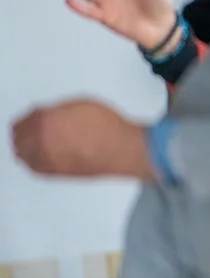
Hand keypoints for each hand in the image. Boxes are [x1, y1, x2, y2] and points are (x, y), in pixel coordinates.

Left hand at [11, 100, 154, 179]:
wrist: (123, 149)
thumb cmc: (109, 129)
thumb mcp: (80, 104)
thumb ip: (57, 110)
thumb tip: (49, 115)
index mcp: (45, 122)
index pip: (23, 120)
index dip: (27, 117)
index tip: (30, 115)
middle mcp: (42, 143)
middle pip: (18, 139)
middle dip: (21, 132)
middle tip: (24, 128)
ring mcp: (48, 160)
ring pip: (23, 156)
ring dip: (24, 148)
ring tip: (29, 143)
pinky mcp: (57, 174)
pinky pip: (35, 168)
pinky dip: (33, 161)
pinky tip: (37, 157)